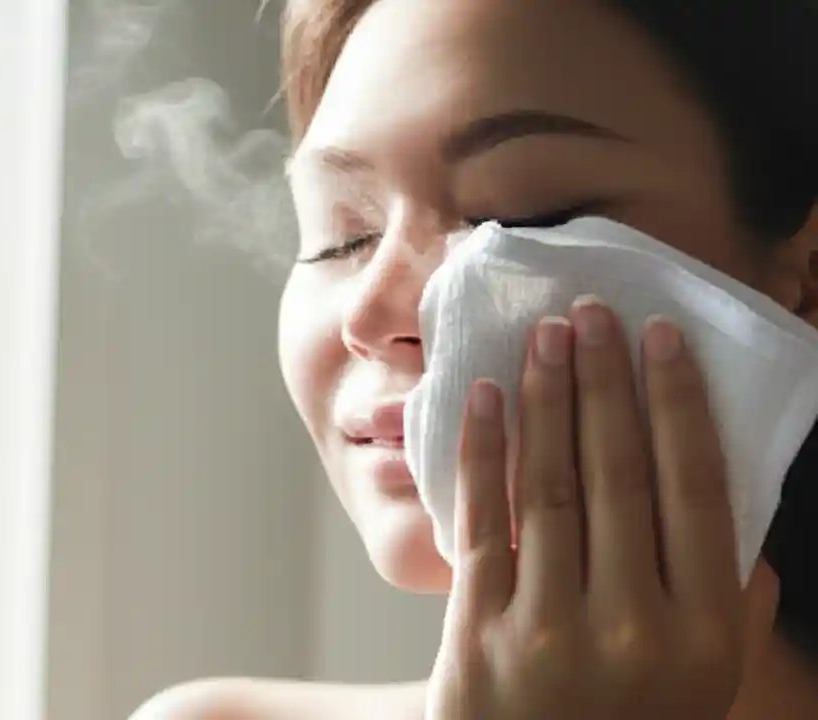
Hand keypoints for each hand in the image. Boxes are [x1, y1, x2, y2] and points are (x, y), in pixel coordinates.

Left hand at [424, 297, 775, 719]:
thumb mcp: (705, 678)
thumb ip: (729, 601)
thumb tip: (736, 513)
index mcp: (704, 630)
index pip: (695, 490)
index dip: (677, 403)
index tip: (660, 337)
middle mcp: (633, 626)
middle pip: (620, 475)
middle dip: (604, 382)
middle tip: (592, 312)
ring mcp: (550, 630)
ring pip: (551, 488)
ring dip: (548, 400)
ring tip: (544, 336)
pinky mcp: (478, 634)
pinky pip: (484, 523)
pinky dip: (485, 452)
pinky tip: (487, 397)